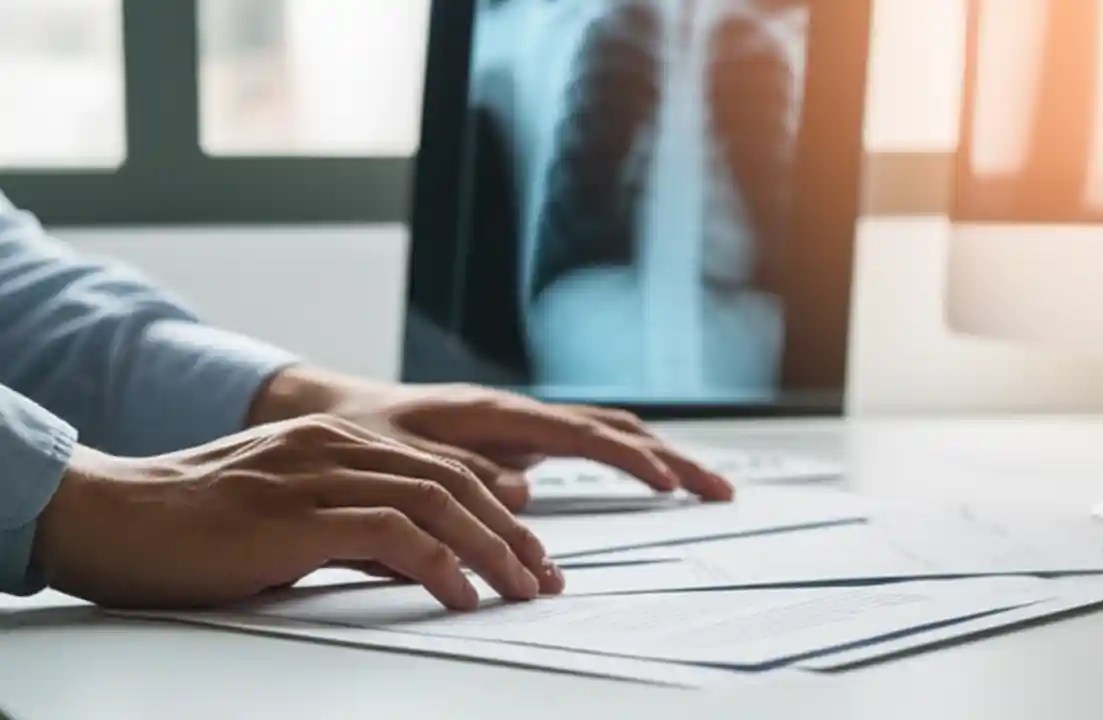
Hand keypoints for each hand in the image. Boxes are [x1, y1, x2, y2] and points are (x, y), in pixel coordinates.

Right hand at [34, 415, 562, 609]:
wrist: (117, 515)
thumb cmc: (199, 525)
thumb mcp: (292, 513)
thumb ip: (355, 524)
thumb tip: (421, 561)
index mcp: (340, 438)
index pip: (443, 468)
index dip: (497, 511)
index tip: (529, 554)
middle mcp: (339, 445)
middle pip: (454, 482)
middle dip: (510, 533)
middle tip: (543, 577)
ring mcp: (319, 475)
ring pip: (437, 503)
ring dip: (490, 552)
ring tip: (520, 591)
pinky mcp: (298, 516)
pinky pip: (394, 535)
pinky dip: (440, 567)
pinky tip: (462, 596)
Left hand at [249, 367, 734, 510]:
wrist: (342, 416)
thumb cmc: (368, 435)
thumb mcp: (405, 459)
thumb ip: (462, 475)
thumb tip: (522, 494)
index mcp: (498, 413)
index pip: (583, 433)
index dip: (631, 460)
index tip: (670, 486)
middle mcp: (524, 414)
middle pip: (616, 429)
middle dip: (672, 458)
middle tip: (719, 491)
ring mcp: (529, 426)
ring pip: (612, 434)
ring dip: (662, 458)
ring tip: (708, 487)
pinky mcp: (527, 442)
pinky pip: (594, 446)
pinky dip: (633, 460)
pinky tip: (659, 479)